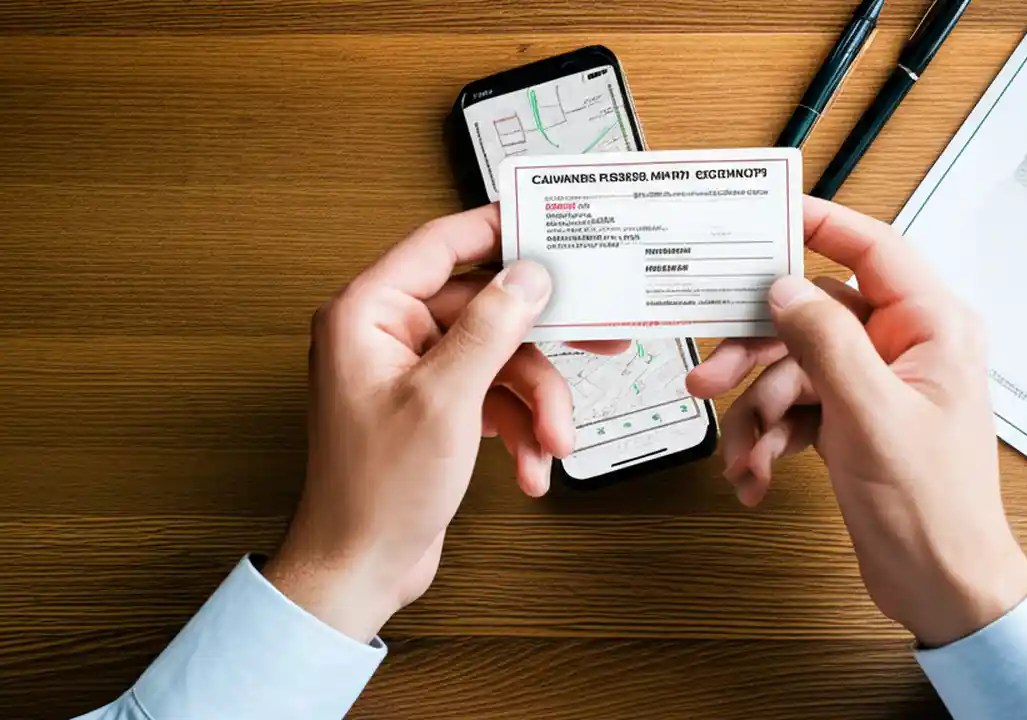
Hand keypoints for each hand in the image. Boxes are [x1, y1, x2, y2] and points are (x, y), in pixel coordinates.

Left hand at [265, 205, 622, 641]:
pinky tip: (529, 466)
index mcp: (369, 314)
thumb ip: (491, 329)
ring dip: (534, 405)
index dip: (498, 230)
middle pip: (488, 313)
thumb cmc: (372, 492)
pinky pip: (493, 398)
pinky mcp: (436, 408)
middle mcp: (389, 336)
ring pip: (500, 362)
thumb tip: (526, 277)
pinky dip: (518, 430)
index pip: (442, 245)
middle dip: (537, 354)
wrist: (360, 567)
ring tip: (552, 443)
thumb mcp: (445, 400)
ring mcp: (414, 373)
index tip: (548, 225)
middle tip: (595, 341)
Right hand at [687, 197, 1026, 646]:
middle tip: (711, 374)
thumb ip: (825, 342)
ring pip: (794, 365)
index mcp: (931, 327)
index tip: (765, 216)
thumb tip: (784, 289)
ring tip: (739, 451)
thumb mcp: (871, 415)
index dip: (819, 224)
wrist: (941, 586)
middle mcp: (904, 347)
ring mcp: (874, 385)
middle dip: (757, 351)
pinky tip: (757, 475)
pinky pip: (796, 407)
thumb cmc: (935, 507)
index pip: (872, 249)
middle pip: (812, 314)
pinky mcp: (852, 420)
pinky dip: (771, 438)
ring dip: (758, 408)